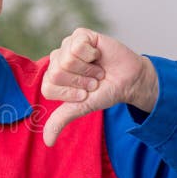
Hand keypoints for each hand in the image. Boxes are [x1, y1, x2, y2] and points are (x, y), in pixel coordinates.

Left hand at [41, 28, 158, 146]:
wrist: (129, 80)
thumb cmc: (104, 92)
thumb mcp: (81, 108)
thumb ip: (61, 120)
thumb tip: (48, 142)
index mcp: (52, 78)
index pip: (49, 87)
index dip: (70, 94)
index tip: (84, 94)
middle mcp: (56, 60)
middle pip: (57, 73)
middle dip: (81, 81)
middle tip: (93, 81)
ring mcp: (67, 46)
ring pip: (67, 60)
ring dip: (88, 69)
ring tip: (97, 69)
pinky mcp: (80, 35)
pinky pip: (77, 45)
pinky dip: (92, 55)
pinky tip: (98, 55)